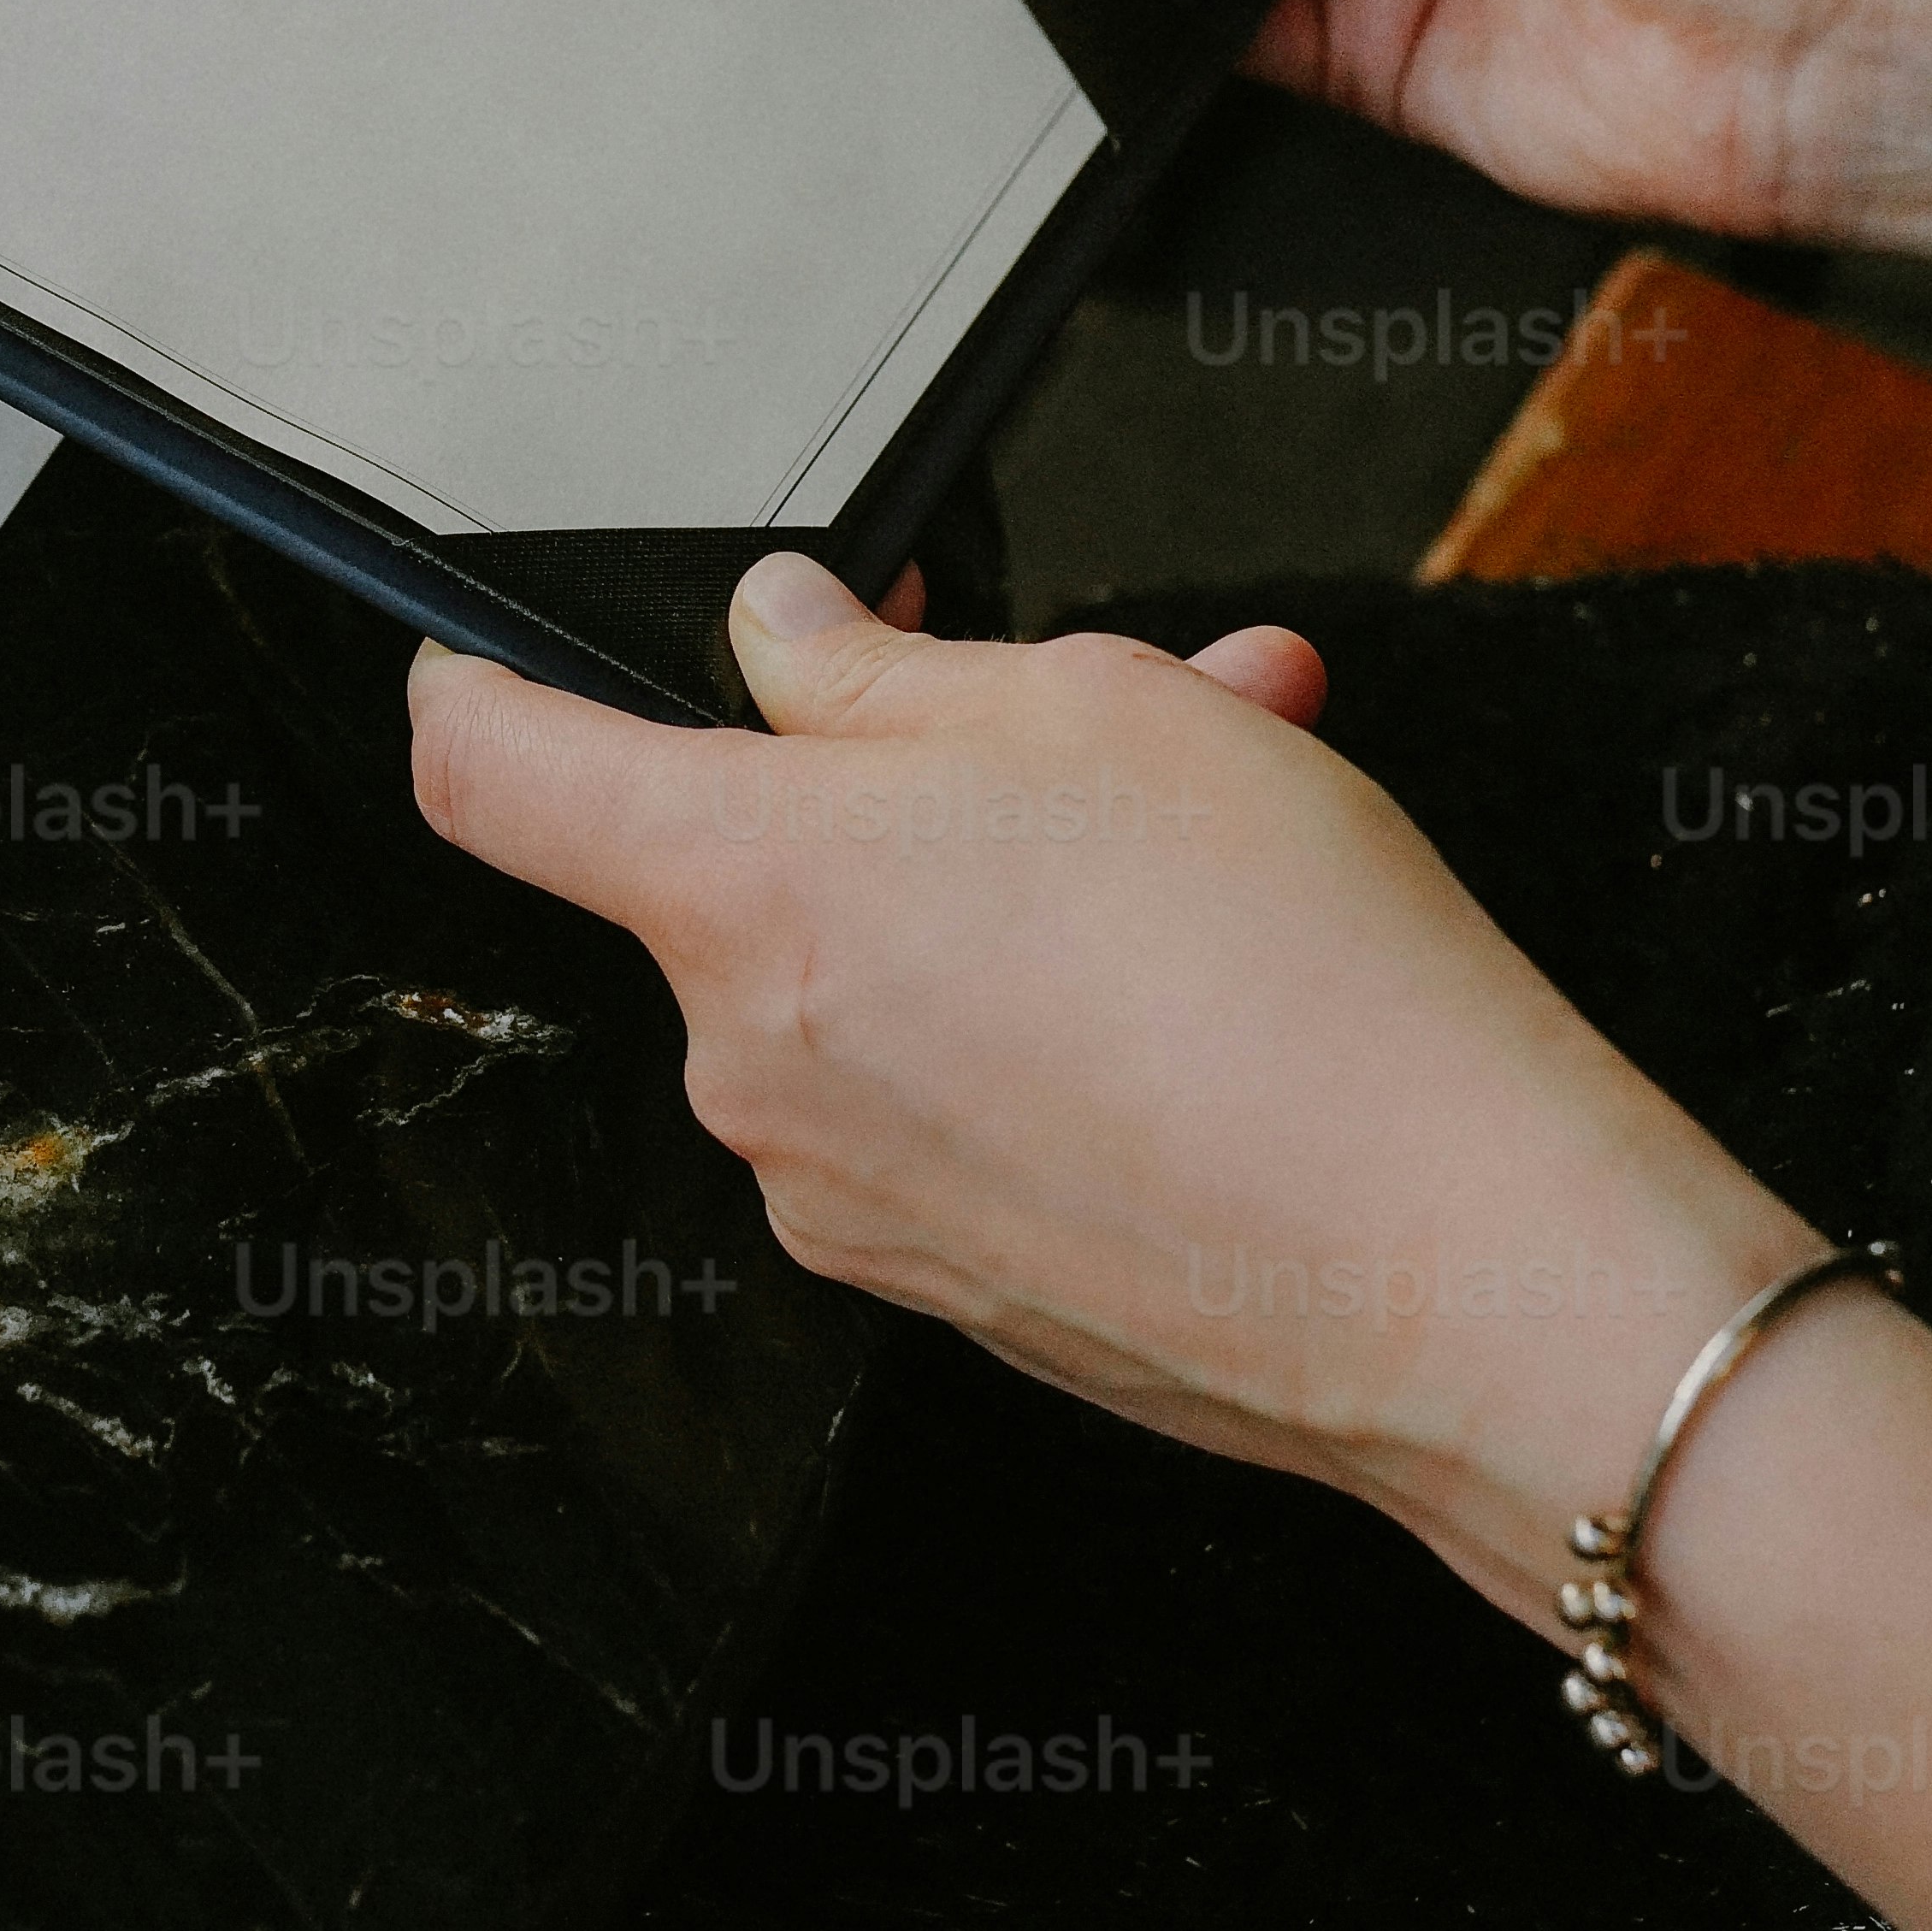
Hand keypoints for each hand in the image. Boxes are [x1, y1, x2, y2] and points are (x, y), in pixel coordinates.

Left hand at [408, 555, 1787, 1622]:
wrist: (1458, 1262)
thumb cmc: (1292, 985)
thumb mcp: (1092, 707)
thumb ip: (886, 675)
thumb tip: (794, 648)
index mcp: (742, 894)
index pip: (493, 773)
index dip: (473, 688)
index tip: (487, 665)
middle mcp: (754, 1068)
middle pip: (750, 868)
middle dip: (915, 771)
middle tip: (1093, 704)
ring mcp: (845, 1197)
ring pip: (885, 977)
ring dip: (1019, 884)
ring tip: (1225, 829)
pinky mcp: (951, 1282)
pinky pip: (957, 1099)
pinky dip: (1057, 1018)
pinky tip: (1217, 978)